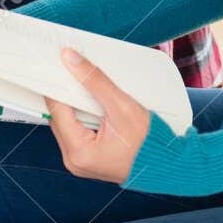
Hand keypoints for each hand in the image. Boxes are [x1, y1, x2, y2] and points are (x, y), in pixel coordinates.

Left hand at [45, 47, 156, 184]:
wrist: (166, 163)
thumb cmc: (149, 142)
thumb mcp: (122, 106)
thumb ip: (94, 81)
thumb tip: (70, 59)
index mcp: (79, 152)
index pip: (56, 109)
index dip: (56, 85)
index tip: (57, 65)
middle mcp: (74, 160)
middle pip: (58, 116)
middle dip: (65, 93)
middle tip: (70, 69)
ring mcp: (79, 161)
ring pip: (66, 122)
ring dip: (73, 104)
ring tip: (81, 83)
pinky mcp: (86, 158)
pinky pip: (75, 130)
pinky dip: (80, 114)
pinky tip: (88, 101)